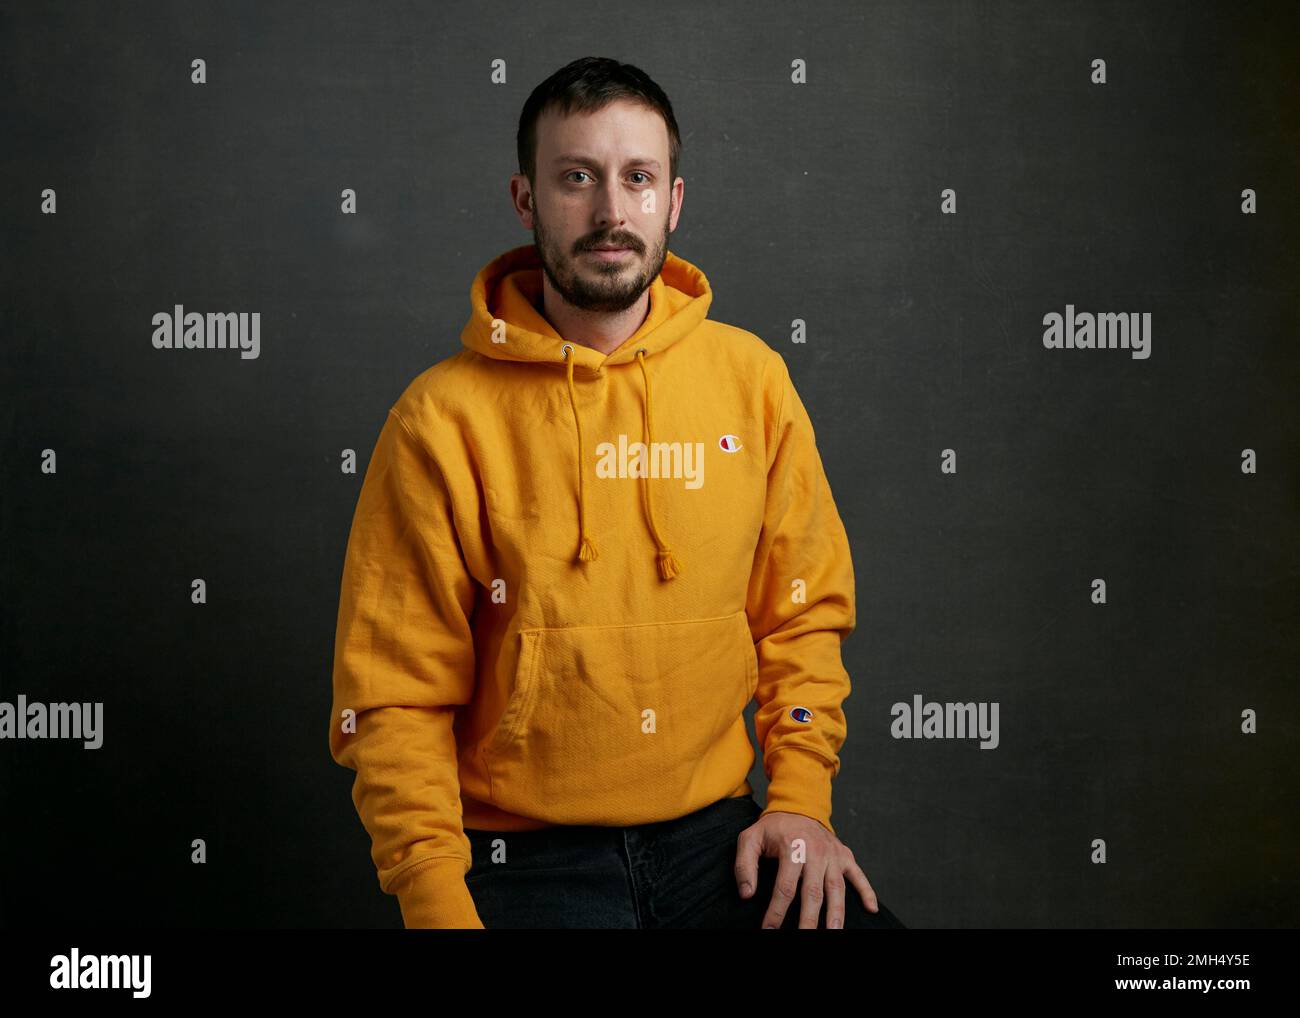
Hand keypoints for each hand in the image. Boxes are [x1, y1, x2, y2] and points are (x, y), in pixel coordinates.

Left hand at [734, 810, 877, 928]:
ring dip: (837, 912)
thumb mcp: (750, 839)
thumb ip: (744, 865)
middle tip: (805, 937)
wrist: (798, 806)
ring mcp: (832, 855)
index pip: (785, 888)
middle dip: (809, 920)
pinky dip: (867, 891)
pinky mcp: (845, 855)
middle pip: (813, 892)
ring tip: (835, 932)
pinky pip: (859, 875)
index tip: (769, 930)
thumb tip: (747, 894)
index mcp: (792, 848)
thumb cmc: (773, 828)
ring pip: (836, 888)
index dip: (777, 912)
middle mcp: (815, 852)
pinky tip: (871, 909)